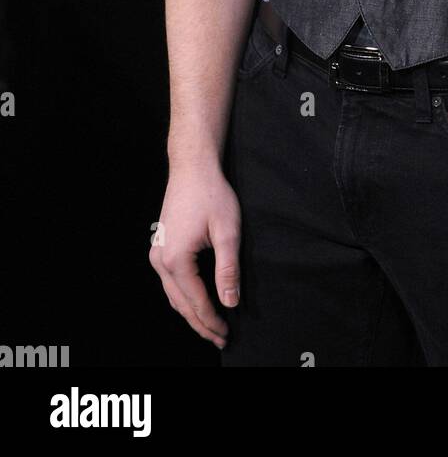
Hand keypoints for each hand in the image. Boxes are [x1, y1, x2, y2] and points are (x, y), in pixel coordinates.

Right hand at [149, 161, 240, 349]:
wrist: (192, 168)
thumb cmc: (211, 194)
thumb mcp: (227, 231)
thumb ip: (228, 269)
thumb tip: (231, 302)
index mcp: (176, 260)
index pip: (196, 301)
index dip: (212, 321)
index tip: (227, 335)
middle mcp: (160, 261)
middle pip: (181, 304)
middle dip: (201, 323)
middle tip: (221, 338)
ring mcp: (158, 254)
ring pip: (173, 295)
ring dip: (191, 313)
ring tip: (211, 326)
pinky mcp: (161, 247)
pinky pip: (171, 283)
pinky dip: (184, 297)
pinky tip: (197, 301)